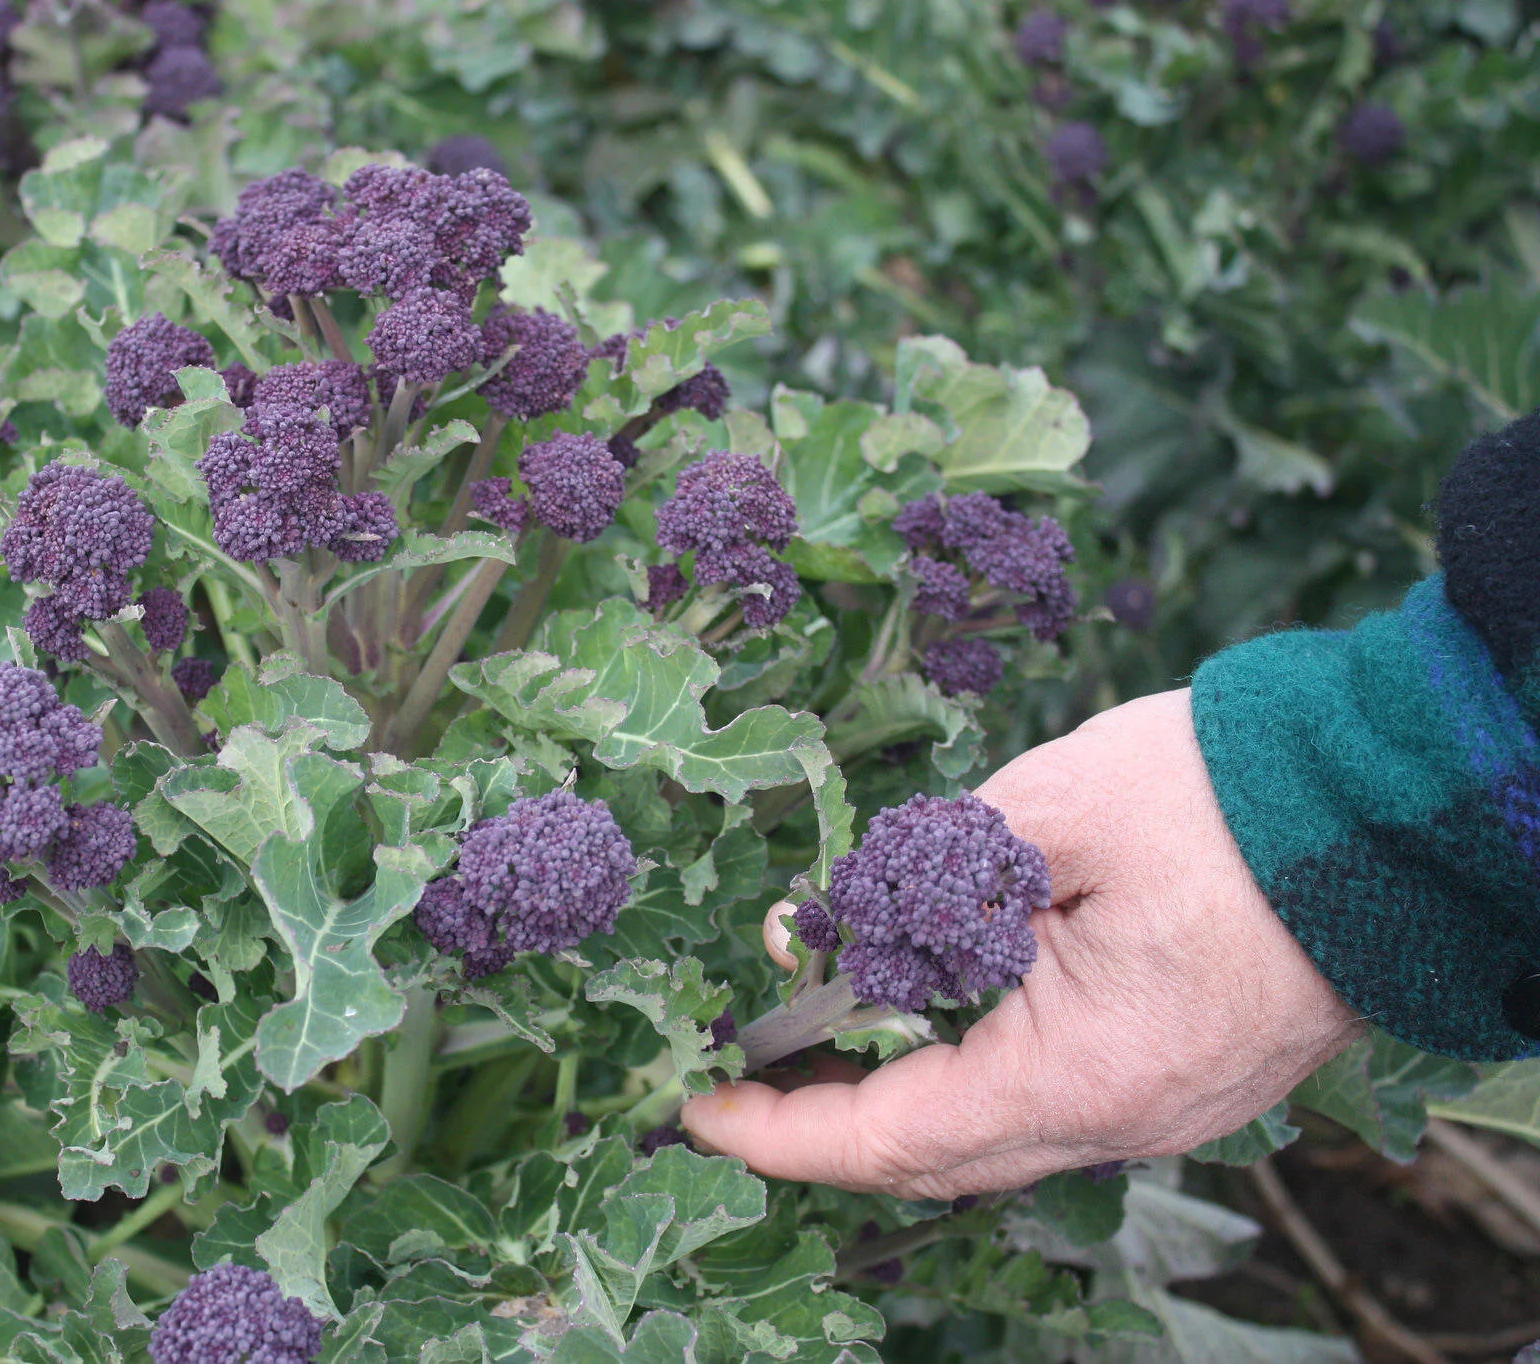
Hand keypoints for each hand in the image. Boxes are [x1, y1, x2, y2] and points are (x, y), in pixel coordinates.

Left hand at [681, 689, 1362, 1197]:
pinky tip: (913, 1015)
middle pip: (932, 1158)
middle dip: (820, 1125)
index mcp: (1082, 1072)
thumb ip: (920, 873)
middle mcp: (1118, 1118)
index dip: (782, 1131)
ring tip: (803, 1042)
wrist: (1390, 804)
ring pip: (985, 1136)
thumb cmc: (1225, 798)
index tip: (699, 1103)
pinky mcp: (1173, 1073)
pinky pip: (1039, 1102)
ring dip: (888, 1099)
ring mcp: (1154, 1106)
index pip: (894, 1138)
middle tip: (733, 1074)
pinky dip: (959, 1072)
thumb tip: (827, 922)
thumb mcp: (1047, 811)